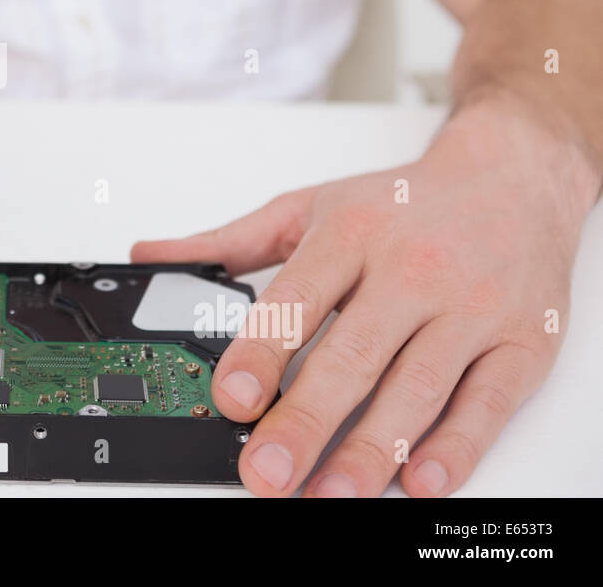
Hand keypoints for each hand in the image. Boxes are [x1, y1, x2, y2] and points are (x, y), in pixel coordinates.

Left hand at [132, 95, 597, 496]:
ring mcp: (470, 307)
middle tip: (266, 472)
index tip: (231, 398)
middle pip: (353, 356)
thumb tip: (149, 257)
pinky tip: (421, 479)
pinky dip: (457, 446)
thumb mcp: (308, 207)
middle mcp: (412, 269)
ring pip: (418, 387)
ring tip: (330, 493)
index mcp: (350, 234)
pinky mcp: (521, 342)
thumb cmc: (401, 203)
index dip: (261, 353)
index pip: (297, 300)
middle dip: (305, 421)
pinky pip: (488, 401)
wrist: (512, 178)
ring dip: (372, 449)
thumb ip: (228, 242)